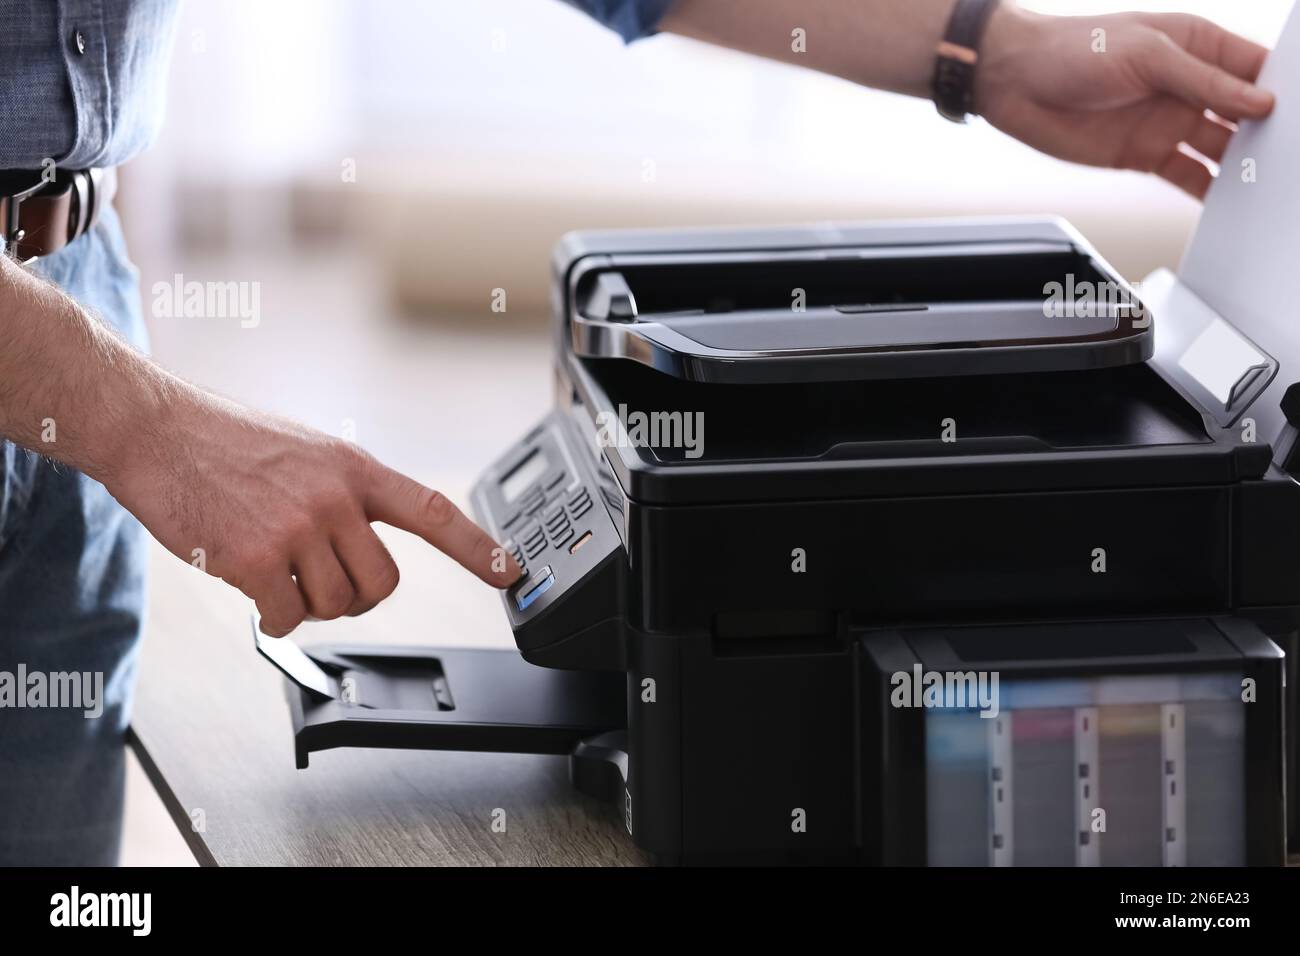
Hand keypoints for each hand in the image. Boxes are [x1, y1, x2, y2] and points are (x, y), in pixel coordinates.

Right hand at [107, 386, 522, 636]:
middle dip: (357, 595)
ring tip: (277, 569)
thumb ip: (348, 495)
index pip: (433, 510)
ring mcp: (297, 528)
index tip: (510, 571)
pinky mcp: (255, 558)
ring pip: (335, 605)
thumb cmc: (228, 442)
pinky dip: (272, 616)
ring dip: (308, 604)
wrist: (157, 431)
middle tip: (322, 579)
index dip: (476, 546)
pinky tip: (254, 589)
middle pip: (383, 583)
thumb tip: (370, 547)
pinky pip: (287, 617)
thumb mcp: (309, 452)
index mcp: (355, 468)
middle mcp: (336, 497)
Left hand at [975, 7, 1274, 197]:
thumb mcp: (1147, 54)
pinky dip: (1209, 191)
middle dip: (1272, 133)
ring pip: (1222, 149)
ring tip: (1270, 185)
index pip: (1257, 69)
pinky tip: (1231, 203)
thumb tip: (1260, 102)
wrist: (1015, 83)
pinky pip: (1188, 176)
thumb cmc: (1073, 49)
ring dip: (1245, 166)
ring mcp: (1169, 123)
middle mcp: (1190, 86)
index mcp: (1199, 46)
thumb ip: (1204, 80)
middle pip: (1246, 114)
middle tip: (1292, 158)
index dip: (1283, 89)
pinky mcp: (1145, 155)